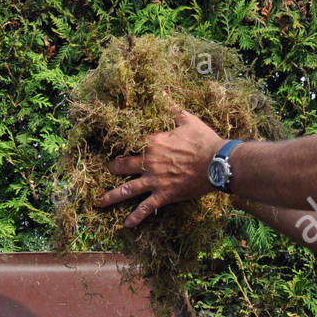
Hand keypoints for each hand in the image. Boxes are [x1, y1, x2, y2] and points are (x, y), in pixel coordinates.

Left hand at [97, 107, 225, 227]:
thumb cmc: (204, 140)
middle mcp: (149, 162)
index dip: (118, 145)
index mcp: (152, 142)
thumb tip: (160, 91)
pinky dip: (135, 217)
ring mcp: (155, 180)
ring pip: (127, 190)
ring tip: (98, 202)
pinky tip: (126, 224)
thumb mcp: (187, 119)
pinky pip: (146, 208)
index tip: (109, 147)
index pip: (128, 142)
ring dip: (111, 197)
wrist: (218, 162)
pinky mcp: (164, 195)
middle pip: (121, 167)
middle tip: (102, 172)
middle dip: (110, 170)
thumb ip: (171, 107)